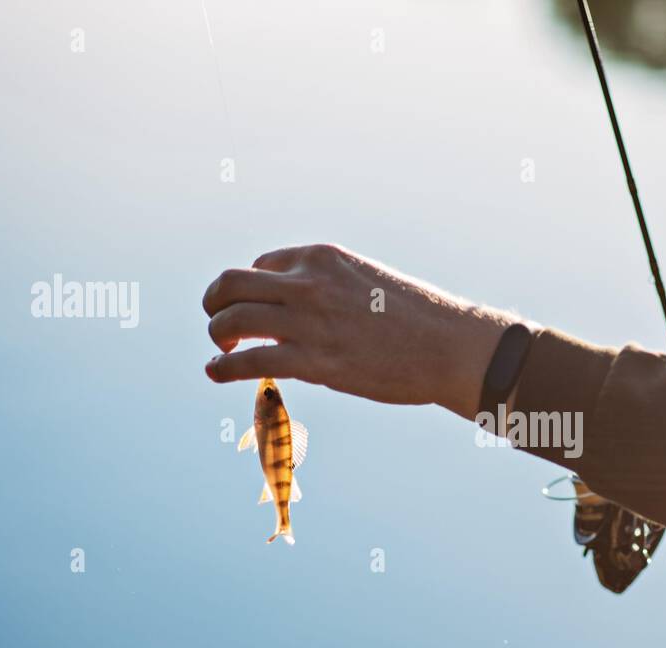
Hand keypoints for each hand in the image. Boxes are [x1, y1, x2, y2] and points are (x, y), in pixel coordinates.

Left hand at [202, 244, 510, 417]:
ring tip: (223, 351)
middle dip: (216, 303)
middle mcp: (308, 282)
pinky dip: (222, 367)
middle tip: (221, 324)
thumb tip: (305, 315)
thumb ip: (331, 289)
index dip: (252, 290)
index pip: (262, 265)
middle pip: (232, 284)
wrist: (450, 346)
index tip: (256, 311)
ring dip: (217, 335)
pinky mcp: (313, 361)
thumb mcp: (368, 283)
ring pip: (230, 319)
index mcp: (323, 256)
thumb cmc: (419, 320)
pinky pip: (249, 360)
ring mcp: (308, 320)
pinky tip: (216, 373)